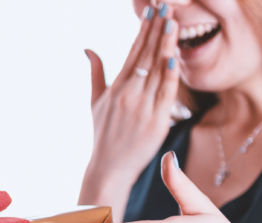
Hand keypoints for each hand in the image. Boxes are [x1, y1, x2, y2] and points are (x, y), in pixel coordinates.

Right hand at [81, 4, 178, 199]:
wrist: (109, 168)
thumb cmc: (103, 135)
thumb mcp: (96, 102)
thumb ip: (96, 73)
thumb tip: (88, 48)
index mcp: (116, 87)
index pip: (132, 51)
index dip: (144, 29)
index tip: (152, 9)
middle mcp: (128, 94)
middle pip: (145, 55)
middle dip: (156, 29)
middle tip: (165, 4)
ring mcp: (142, 107)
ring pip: (157, 70)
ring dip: (166, 44)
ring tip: (173, 20)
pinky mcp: (156, 121)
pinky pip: (166, 93)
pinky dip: (170, 75)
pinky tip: (174, 56)